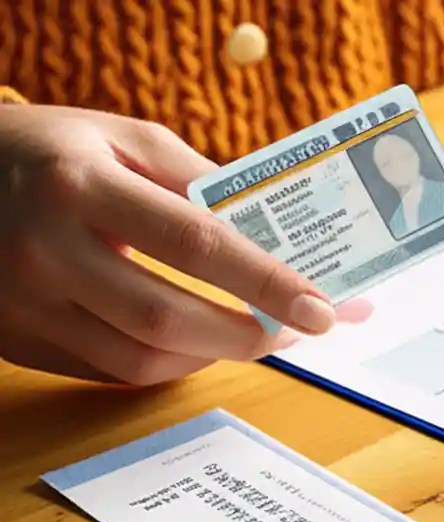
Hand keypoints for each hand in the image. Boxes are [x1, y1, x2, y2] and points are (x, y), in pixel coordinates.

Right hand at [0, 104, 366, 384]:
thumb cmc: (50, 151)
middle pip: (167, 318)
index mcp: (79, 185)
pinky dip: (171, 365)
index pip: (194, 244)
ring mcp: (26, 305)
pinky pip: (110, 373)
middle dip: (250, 333)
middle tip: (303, 328)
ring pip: (140, 361)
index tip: (324, 307)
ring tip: (261, 333)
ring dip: (216, 355)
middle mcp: (47, 251)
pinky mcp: (19, 341)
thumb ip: (197, 180)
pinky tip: (203, 344)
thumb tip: (275, 231)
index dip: (266, 282)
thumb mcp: (121, 137)